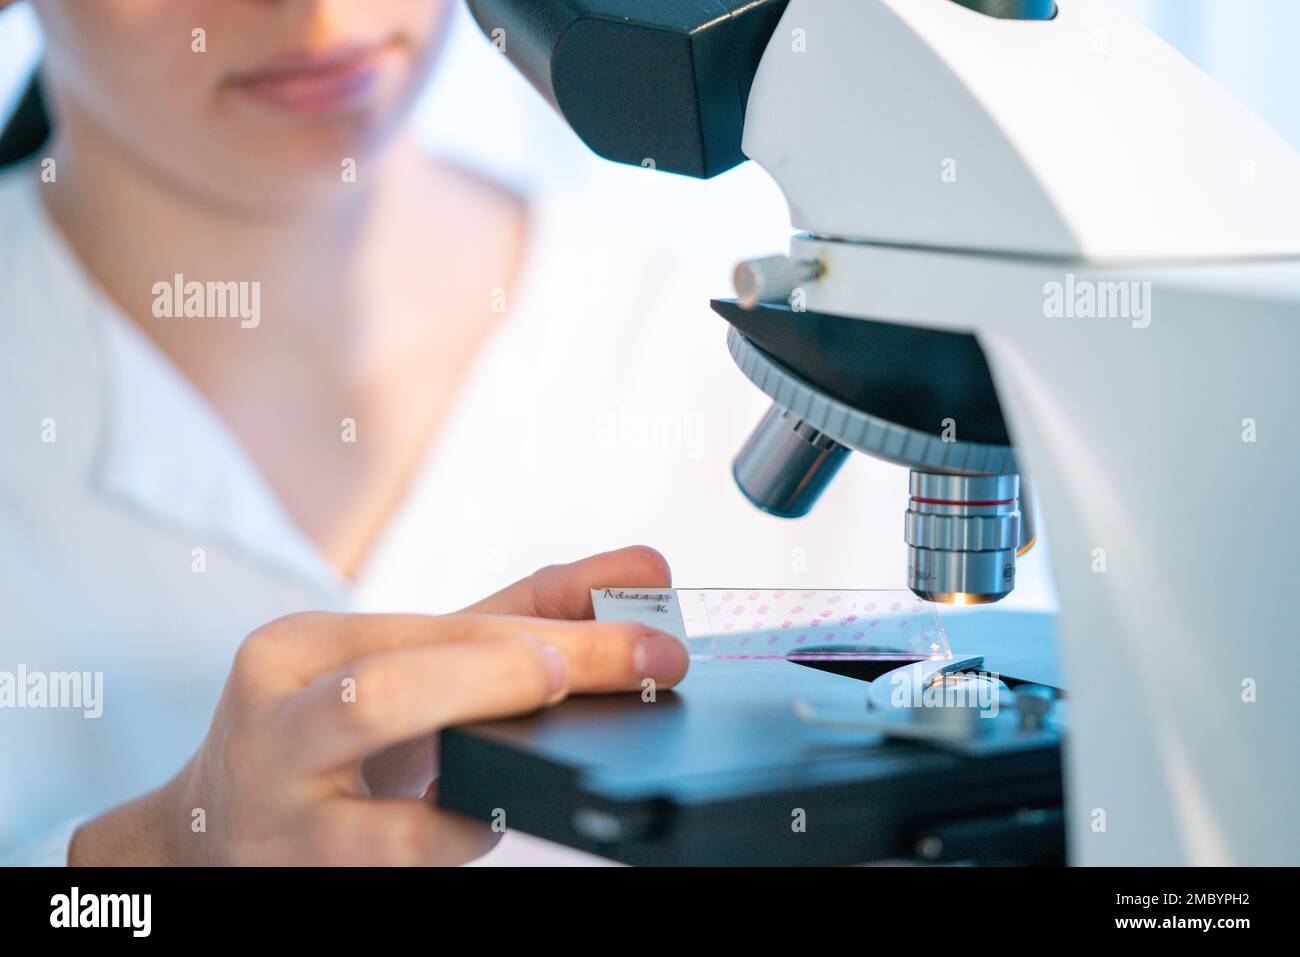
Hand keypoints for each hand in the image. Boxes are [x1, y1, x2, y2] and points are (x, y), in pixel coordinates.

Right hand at [69, 546, 684, 865]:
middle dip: (524, 673)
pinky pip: (389, 849)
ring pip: (377, 755)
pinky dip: (456, 828)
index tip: (650, 637)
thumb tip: (643, 571)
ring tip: (561, 751)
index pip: (438, 627)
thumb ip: (521, 618)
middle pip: (398, 685)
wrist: (208, 837)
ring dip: (483, 753)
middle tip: (634, 667)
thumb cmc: (328, 739)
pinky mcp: (292, 868)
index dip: (552, 630)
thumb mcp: (409, 670)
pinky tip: (499, 815)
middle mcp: (276, 715)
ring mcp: (276, 800)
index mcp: (301, 648)